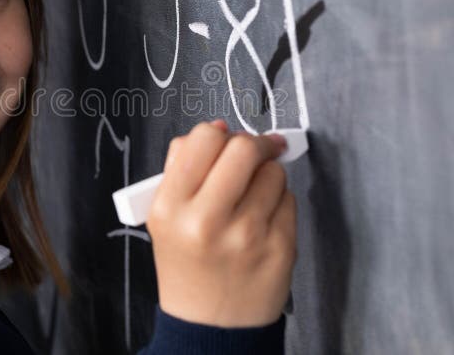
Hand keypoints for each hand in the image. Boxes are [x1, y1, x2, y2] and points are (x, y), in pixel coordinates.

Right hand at [147, 119, 296, 327]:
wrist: (211, 326)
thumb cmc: (188, 263)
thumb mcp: (164, 216)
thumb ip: (183, 166)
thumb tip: (220, 127)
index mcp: (171, 207)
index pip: (203, 139)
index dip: (220, 133)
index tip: (229, 140)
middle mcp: (207, 220)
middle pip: (244, 148)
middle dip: (254, 144)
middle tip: (257, 151)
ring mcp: (248, 234)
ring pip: (273, 171)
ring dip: (267, 175)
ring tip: (253, 197)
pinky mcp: (280, 246)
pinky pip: (289, 199)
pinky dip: (279, 202)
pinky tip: (264, 220)